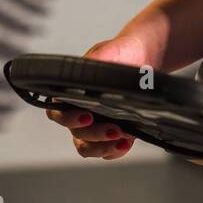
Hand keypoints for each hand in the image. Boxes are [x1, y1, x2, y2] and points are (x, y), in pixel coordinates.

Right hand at [45, 35, 147, 159]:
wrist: (145, 56)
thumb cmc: (120, 52)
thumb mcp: (107, 52)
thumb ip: (97, 60)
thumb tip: (91, 68)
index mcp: (70, 93)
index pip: (58, 112)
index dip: (68, 119)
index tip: (87, 117)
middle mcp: (80, 112)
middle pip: (77, 134)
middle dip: (94, 135)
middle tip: (114, 129)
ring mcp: (97, 124)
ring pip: (89, 147)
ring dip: (103, 148)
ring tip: (122, 141)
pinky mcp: (114, 132)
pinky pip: (108, 150)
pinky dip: (116, 150)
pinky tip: (126, 143)